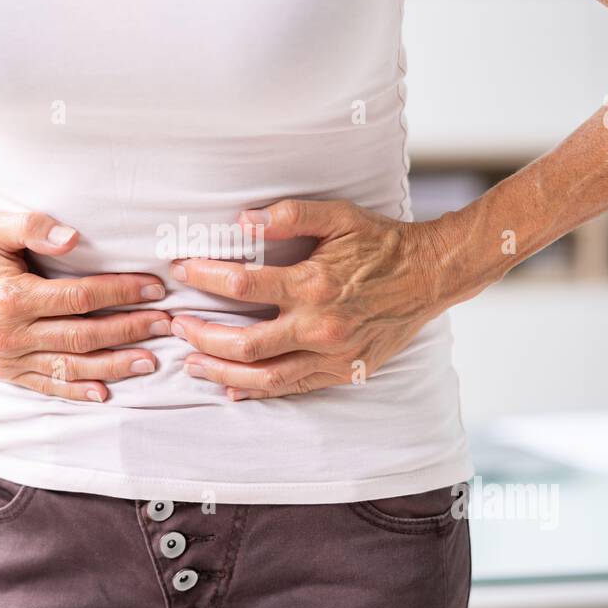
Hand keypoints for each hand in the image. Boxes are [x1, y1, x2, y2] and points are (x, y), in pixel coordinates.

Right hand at [0, 212, 171, 401]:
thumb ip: (33, 226)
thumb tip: (72, 239)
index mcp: (10, 297)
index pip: (79, 298)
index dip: (121, 293)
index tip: (154, 288)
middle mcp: (8, 334)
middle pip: (82, 336)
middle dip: (129, 330)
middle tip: (166, 324)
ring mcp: (6, 358)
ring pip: (69, 366)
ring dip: (113, 366)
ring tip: (150, 361)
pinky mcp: (6, 372)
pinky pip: (46, 386)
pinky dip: (77, 390)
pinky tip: (106, 392)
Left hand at [171, 199, 449, 399]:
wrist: (431, 276)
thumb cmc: (383, 243)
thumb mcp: (339, 216)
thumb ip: (291, 215)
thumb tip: (243, 220)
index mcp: (313, 285)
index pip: (241, 286)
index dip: (204, 277)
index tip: (181, 270)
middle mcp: (319, 327)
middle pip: (243, 345)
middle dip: (202, 337)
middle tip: (177, 327)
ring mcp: (331, 356)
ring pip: (263, 378)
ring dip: (221, 372)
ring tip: (193, 363)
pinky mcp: (342, 373)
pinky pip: (291, 389)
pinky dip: (257, 392)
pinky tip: (232, 386)